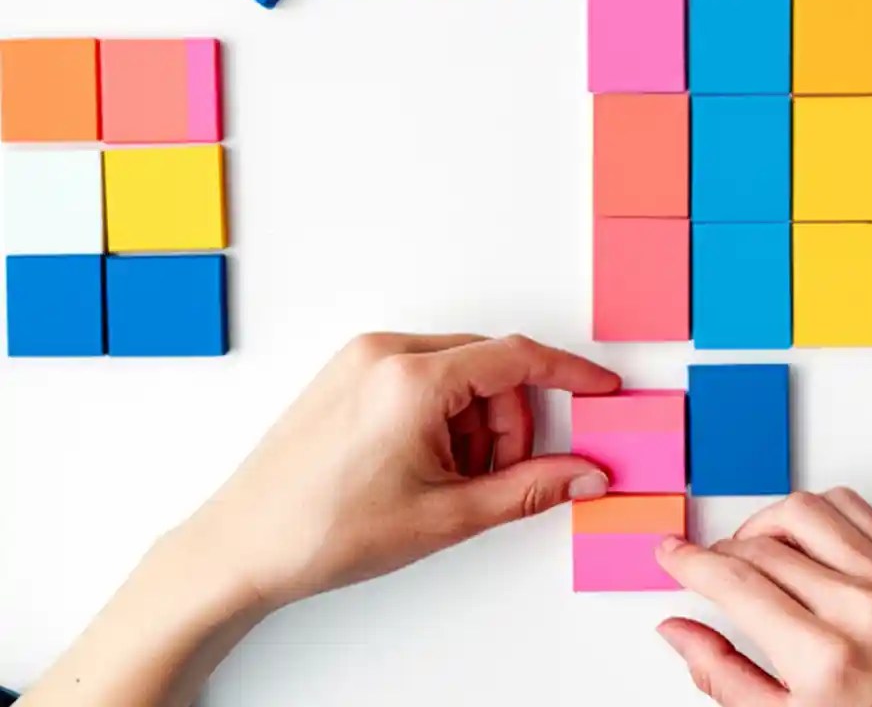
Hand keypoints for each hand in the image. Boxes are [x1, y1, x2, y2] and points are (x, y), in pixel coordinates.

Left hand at [183, 333, 618, 607]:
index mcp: (412, 379)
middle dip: (511, 421)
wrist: (242, 546)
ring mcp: (360, 359)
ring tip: (449, 481)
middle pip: (489, 367)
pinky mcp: (346, 374)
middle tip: (500, 477)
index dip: (570, 373)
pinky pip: (420, 376)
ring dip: (474, 422)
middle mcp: (385, 353)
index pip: (517, 357)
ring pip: (456, 373)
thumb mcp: (448, 516)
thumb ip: (530, 489)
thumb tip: (585, 473)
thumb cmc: (325, 531)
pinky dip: (441, 416)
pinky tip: (425, 464)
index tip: (601, 389)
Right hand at [655, 489, 871, 706]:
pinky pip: (858, 510)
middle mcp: (862, 608)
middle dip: (722, 550)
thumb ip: (727, 678)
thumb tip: (679, 632)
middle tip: (709, 568)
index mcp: (824, 659)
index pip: (734, 581)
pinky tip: (808, 540)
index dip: (690, 562)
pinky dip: (821, 513)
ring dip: (767, 521)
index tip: (671, 555)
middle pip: (763, 543)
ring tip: (756, 550)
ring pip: (807, 509)